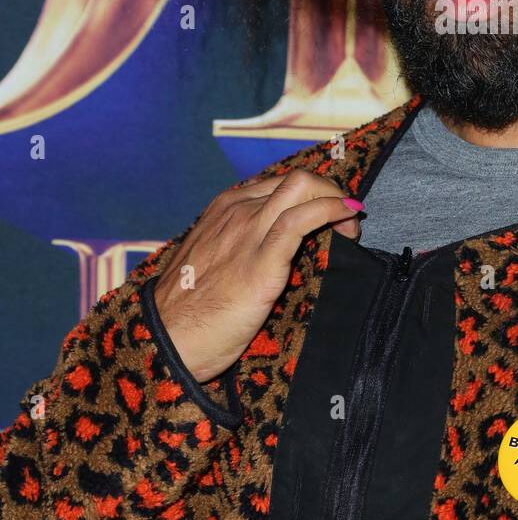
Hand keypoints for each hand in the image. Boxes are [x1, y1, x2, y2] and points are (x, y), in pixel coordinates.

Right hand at [152, 171, 362, 383]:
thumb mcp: (213, 261)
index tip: (329, 216)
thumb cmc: (188, 310)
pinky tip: (347, 220)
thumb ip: (238, 244)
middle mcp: (236, 211)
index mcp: (224, 209)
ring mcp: (247, 232)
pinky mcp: (260, 261)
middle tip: (344, 222)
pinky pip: (302, 219)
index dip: (311, 195)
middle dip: (329, 192)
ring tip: (349, 228)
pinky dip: (332, 211)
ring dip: (336, 200)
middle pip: (296, 179)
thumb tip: (274, 247)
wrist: (166, 339)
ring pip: (301, 187)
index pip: (279, 184)